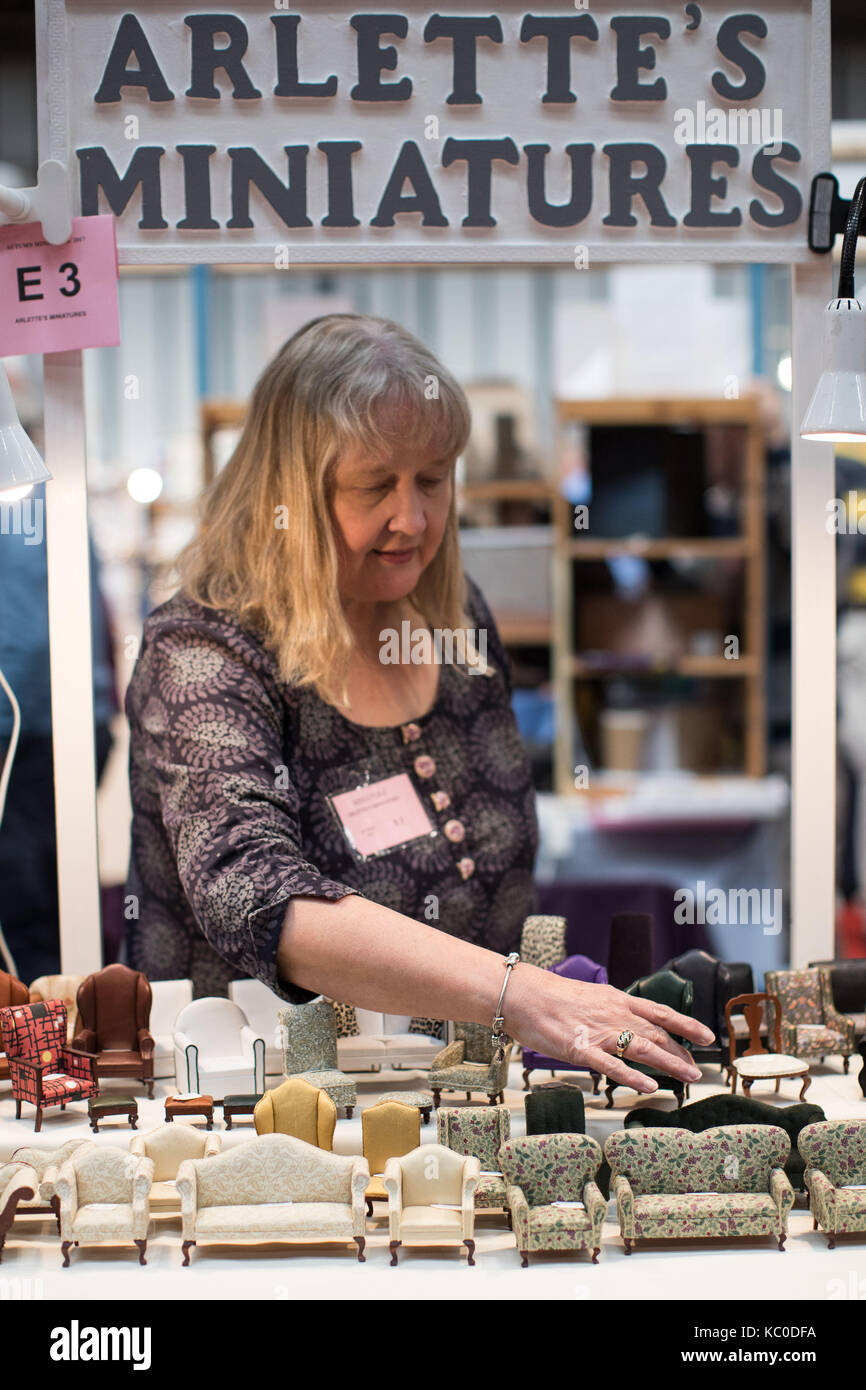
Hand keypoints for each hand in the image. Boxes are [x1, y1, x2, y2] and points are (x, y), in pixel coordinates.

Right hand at [506, 966, 713, 1093]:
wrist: (522, 995)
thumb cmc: (551, 997)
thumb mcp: (590, 996)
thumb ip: (611, 1009)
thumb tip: (628, 1021)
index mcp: (616, 999)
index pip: (660, 1011)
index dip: (686, 1024)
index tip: (707, 1036)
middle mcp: (613, 1014)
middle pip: (656, 1034)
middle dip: (681, 1053)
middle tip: (698, 1069)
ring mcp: (598, 1032)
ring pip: (642, 1048)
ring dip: (669, 1064)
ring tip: (689, 1078)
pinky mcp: (580, 1049)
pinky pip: (611, 1065)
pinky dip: (633, 1076)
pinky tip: (650, 1087)